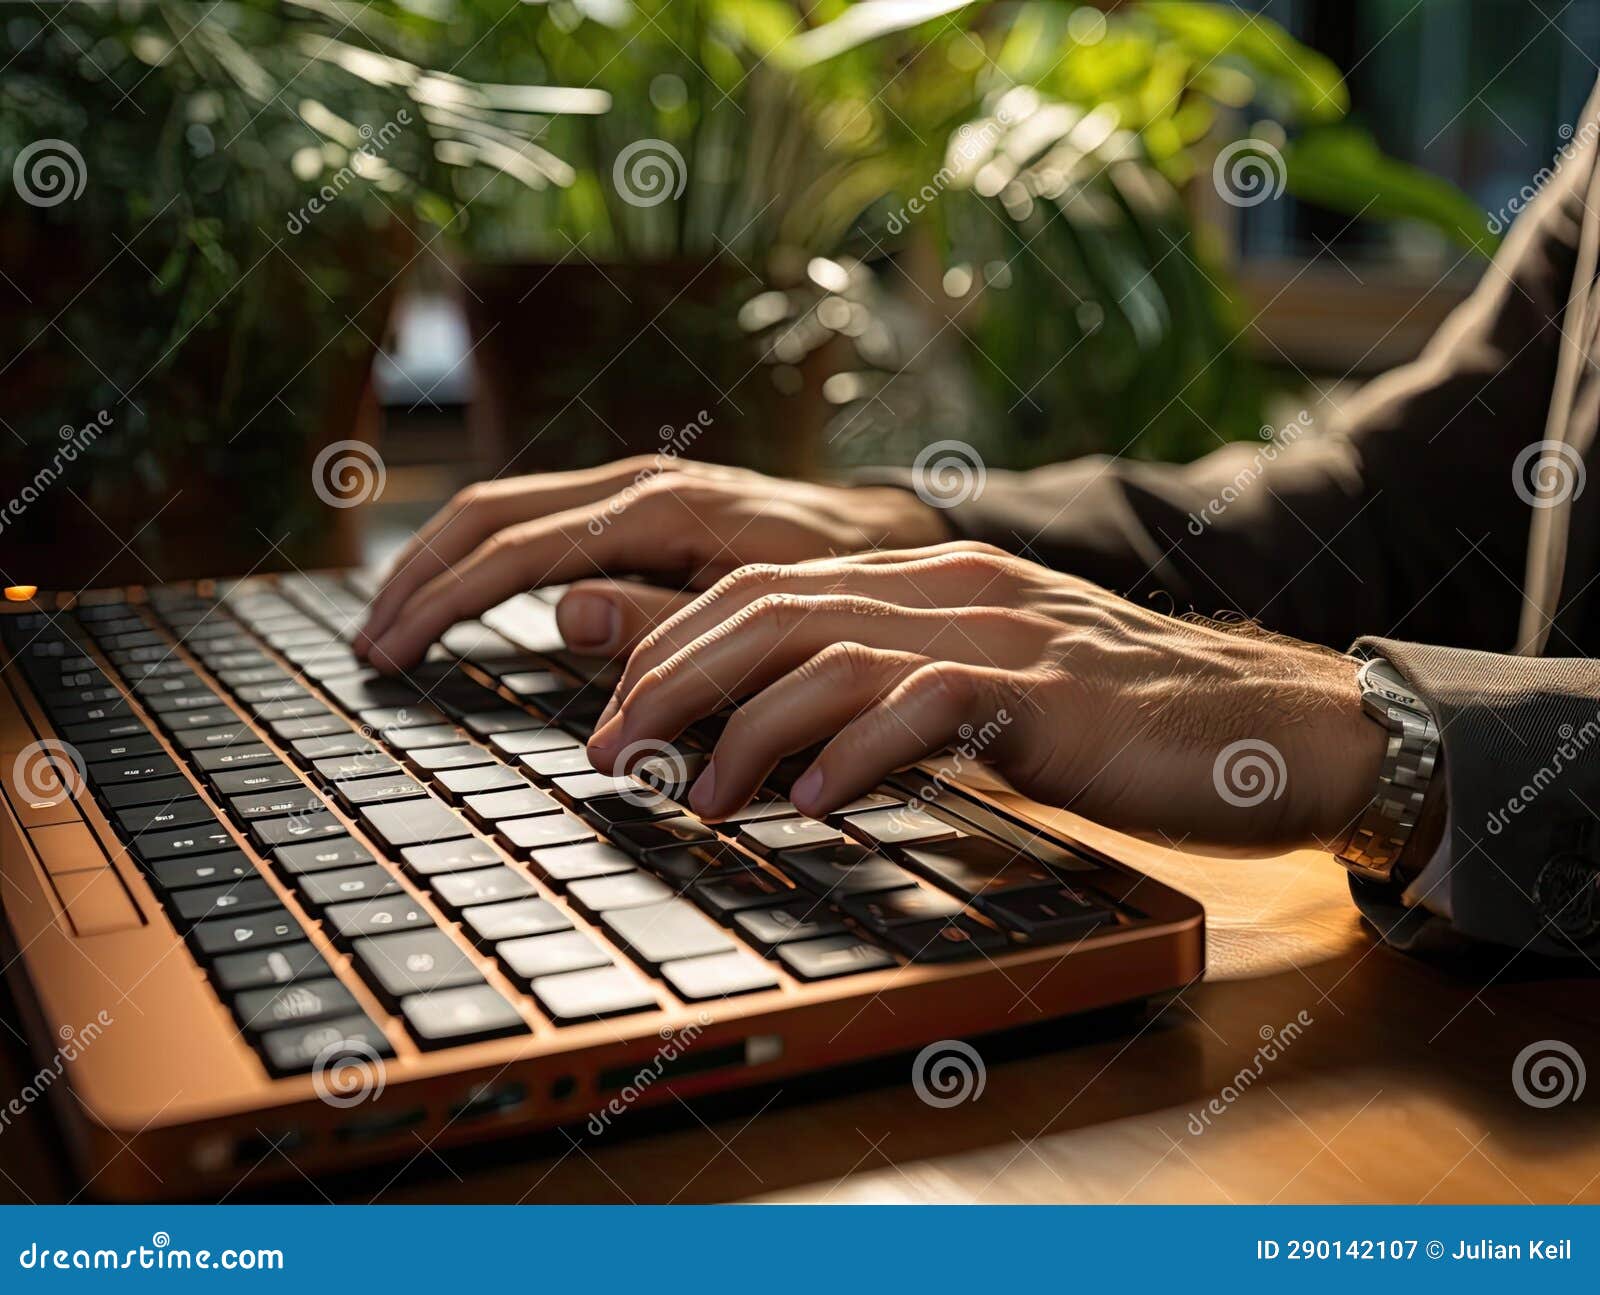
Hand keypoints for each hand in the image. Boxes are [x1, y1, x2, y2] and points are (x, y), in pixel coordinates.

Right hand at [356, 458, 947, 671]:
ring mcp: (634, 484)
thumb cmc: (832, 588)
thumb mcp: (758, 616)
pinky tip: (465, 594)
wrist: (884, 536)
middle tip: (368, 645)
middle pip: (486, 512)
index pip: (511, 551)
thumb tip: (560, 615)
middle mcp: (634, 482)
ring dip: (443, 562)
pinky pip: (540, 516)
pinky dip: (487, 554)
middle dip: (418, 577)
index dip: (439, 604)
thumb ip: (663, 621)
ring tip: (396, 622)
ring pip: (506, 507)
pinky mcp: (640, 500)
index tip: (386, 656)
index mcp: (655, 510)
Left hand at [586, 542, 1385, 848]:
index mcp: (922, 581)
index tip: (615, 721)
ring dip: (744, 729)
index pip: (761, 591)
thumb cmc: (1113, 723)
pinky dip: (855, 756)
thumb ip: (877, 701)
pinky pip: (926, 706)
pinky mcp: (1047, 690)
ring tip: (697, 799)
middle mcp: (948, 586)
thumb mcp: (975, 700)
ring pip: (830, 651)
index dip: (669, 649)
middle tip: (612, 753)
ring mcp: (999, 630)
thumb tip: (768, 750)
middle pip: (768, 607)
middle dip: (670, 678)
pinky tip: (812, 807)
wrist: (1264, 723)